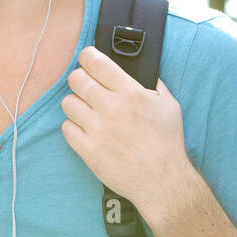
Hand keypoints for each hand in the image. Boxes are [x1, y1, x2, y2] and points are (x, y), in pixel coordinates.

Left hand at [60, 45, 189, 214]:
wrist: (162, 181)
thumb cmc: (167, 143)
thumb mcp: (169, 105)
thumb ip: (154, 84)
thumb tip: (142, 70)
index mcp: (131, 92)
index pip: (96, 62)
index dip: (87, 56)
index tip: (87, 58)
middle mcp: (111, 108)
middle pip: (76, 79)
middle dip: (79, 79)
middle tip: (86, 86)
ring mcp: (98, 129)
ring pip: (68, 103)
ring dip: (76, 104)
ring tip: (87, 111)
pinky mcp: (88, 150)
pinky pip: (67, 128)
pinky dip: (74, 127)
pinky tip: (86, 130)